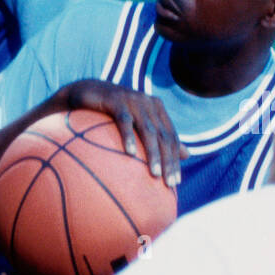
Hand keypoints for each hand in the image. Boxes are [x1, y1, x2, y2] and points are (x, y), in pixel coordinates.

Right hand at [56, 80, 186, 186]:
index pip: (171, 137)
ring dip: (153, 153)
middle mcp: (148, 102)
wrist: (87, 91)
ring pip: (147, 130)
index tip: (176, 182)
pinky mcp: (115, 100)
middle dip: (168, 160)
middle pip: (163, 135)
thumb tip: (188, 156)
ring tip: (155, 174)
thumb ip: (160, 137)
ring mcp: (133, 100)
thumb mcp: (137, 123)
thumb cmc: (111, 112)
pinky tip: (130, 154)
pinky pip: (124, 121)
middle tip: (170, 183)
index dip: (175, 159)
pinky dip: (128, 137)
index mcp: (157, 108)